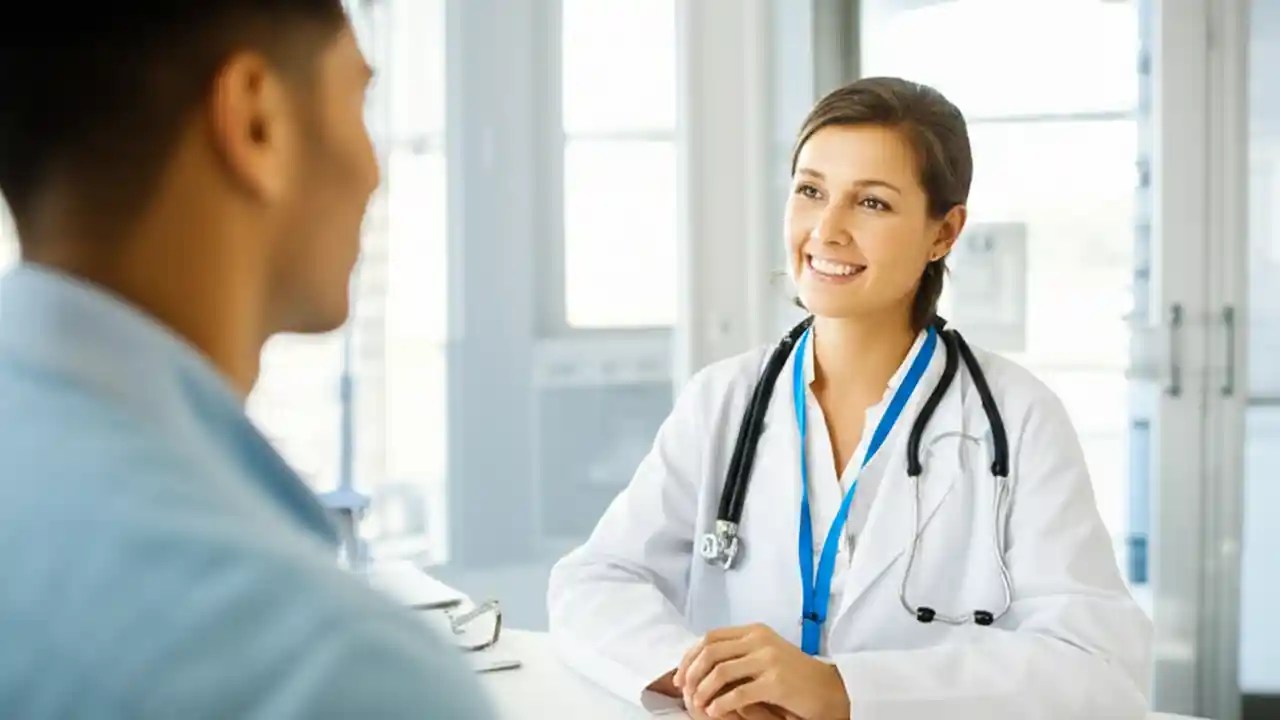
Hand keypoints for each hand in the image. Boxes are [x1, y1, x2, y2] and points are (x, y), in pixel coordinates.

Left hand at [672, 624, 849, 719]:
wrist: (828, 689)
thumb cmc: (793, 675)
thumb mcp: (764, 655)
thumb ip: (737, 653)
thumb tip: (697, 664)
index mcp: (754, 631)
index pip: (710, 637)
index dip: (690, 656)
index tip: (680, 676)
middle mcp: (760, 640)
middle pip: (711, 652)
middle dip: (691, 673)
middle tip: (684, 692)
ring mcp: (768, 660)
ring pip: (720, 671)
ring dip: (703, 690)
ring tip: (698, 705)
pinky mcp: (776, 682)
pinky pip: (737, 693)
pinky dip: (720, 704)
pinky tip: (714, 712)